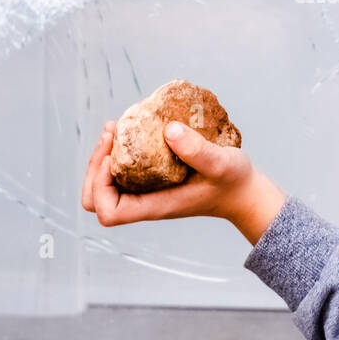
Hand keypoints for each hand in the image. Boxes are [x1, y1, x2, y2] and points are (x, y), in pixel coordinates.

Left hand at [80, 120, 285, 244]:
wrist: (244, 192)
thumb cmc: (233, 182)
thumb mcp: (221, 163)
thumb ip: (198, 150)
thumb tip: (168, 130)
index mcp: (155, 206)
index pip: (108, 212)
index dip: (101, 184)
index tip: (115, 157)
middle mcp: (145, 202)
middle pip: (95, 200)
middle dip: (94, 167)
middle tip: (111, 133)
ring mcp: (147, 192)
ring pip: (105, 185)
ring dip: (102, 156)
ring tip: (115, 128)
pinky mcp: (152, 181)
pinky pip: (121, 172)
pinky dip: (118, 152)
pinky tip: (131, 131)